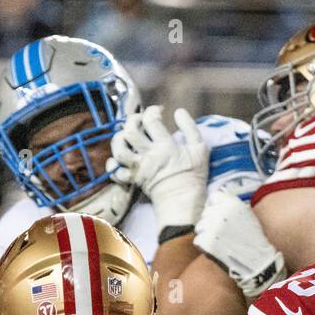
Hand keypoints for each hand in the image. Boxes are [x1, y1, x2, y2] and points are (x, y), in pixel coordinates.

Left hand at [107, 106, 207, 228]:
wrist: (185, 203)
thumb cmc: (194, 176)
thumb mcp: (200, 150)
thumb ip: (191, 128)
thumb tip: (178, 112)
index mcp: (166, 147)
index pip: (151, 121)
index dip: (152, 111)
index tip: (158, 112)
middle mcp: (150, 156)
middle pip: (130, 131)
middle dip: (133, 120)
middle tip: (140, 121)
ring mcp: (140, 169)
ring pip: (119, 149)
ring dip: (119, 139)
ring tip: (126, 137)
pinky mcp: (134, 180)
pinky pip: (116, 172)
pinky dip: (113, 165)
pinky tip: (119, 159)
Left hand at [193, 192, 284, 299]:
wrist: (260, 263)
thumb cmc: (256, 240)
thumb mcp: (248, 216)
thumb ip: (233, 206)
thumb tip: (220, 197)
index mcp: (232, 203)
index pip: (215, 198)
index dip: (218, 207)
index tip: (223, 217)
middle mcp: (221, 212)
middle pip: (206, 213)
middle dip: (212, 222)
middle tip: (223, 234)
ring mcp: (213, 228)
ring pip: (200, 227)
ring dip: (207, 234)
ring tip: (220, 243)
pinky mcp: (207, 242)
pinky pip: (198, 241)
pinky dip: (204, 246)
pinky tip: (216, 251)